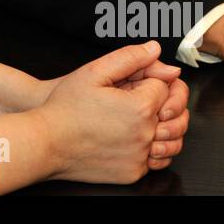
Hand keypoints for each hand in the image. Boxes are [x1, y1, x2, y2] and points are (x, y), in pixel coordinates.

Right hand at [37, 41, 186, 183]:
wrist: (47, 142)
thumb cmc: (66, 108)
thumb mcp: (94, 72)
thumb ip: (129, 57)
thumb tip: (154, 50)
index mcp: (140, 107)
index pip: (166, 87)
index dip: (152, 80)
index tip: (135, 82)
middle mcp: (145, 135)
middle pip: (176, 114)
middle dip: (165, 102)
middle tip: (145, 98)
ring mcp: (140, 157)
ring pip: (173, 141)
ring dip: (166, 128)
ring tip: (148, 119)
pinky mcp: (133, 173)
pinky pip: (157, 161)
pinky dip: (154, 150)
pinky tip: (140, 139)